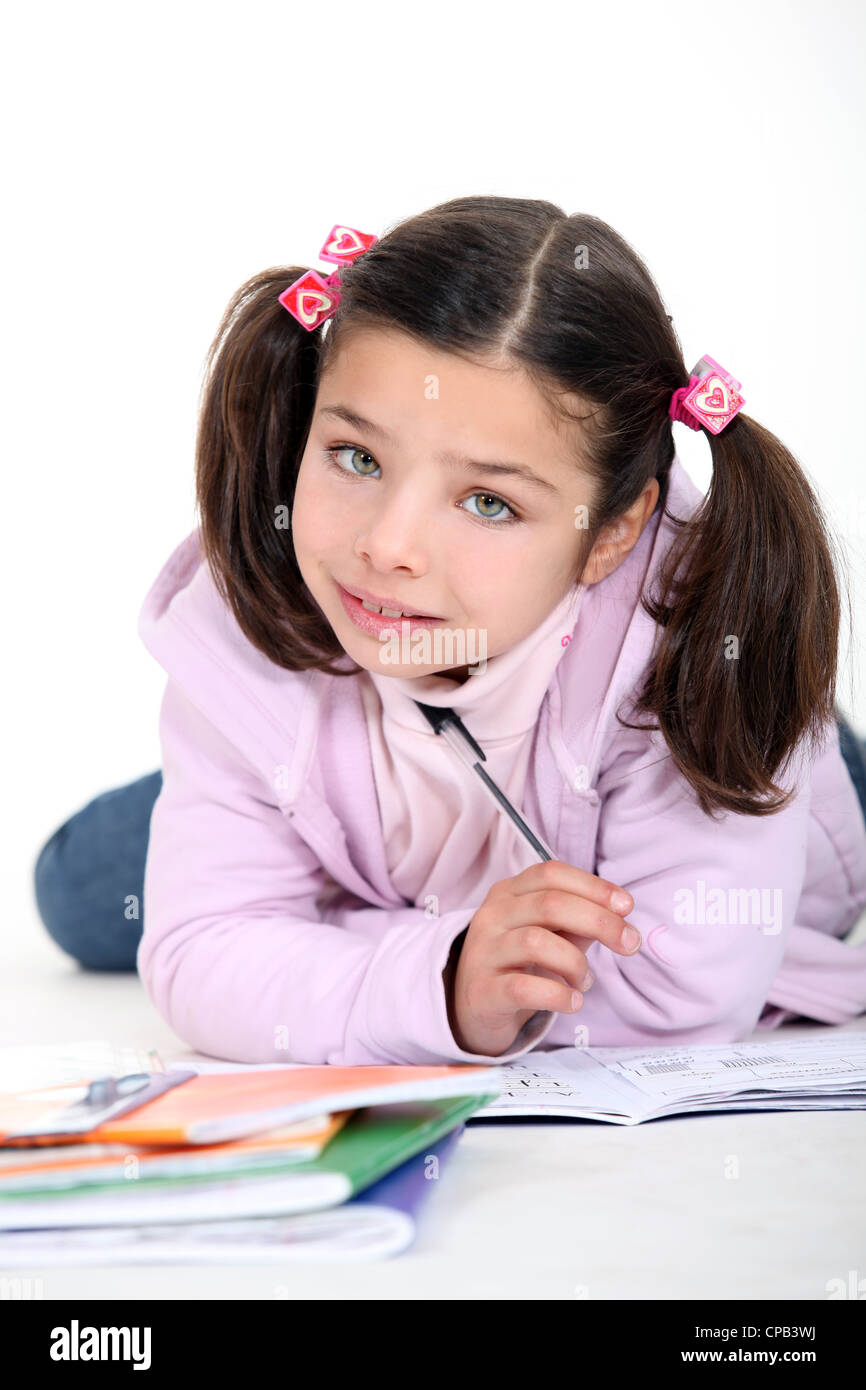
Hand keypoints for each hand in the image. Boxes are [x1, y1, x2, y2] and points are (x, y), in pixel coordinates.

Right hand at [443, 859, 640, 1055]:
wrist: (473, 1007)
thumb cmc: (519, 963)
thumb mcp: (549, 933)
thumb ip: (578, 920)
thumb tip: (620, 916)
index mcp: (509, 893)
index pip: (552, 873)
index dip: (594, 886)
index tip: (627, 906)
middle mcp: (492, 916)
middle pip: (550, 904)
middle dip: (600, 921)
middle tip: (629, 944)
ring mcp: (484, 952)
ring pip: (537, 943)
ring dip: (576, 963)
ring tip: (585, 981)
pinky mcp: (483, 991)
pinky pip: (523, 988)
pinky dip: (558, 995)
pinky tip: (573, 1002)